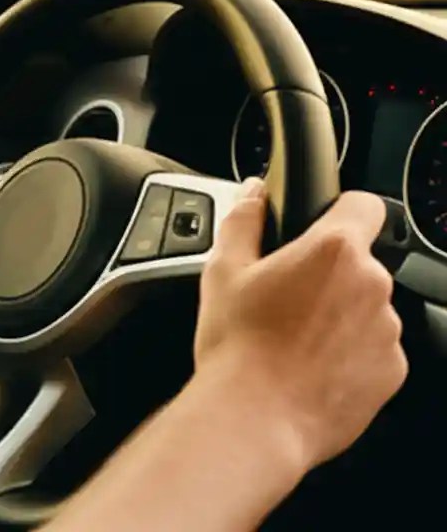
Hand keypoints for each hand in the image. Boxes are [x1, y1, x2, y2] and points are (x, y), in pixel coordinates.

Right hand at [193, 179, 406, 470]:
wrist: (254, 419)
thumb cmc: (236, 347)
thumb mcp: (223, 272)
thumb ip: (243, 221)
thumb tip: (254, 194)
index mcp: (333, 250)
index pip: (363, 206)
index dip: (340, 212)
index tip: (318, 228)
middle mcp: (372, 286)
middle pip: (358, 263)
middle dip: (327, 275)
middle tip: (283, 298)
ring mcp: (387, 331)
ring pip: (366, 308)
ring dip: (339, 316)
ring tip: (292, 339)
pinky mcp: (391, 371)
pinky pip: (373, 350)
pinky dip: (348, 354)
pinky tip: (308, 366)